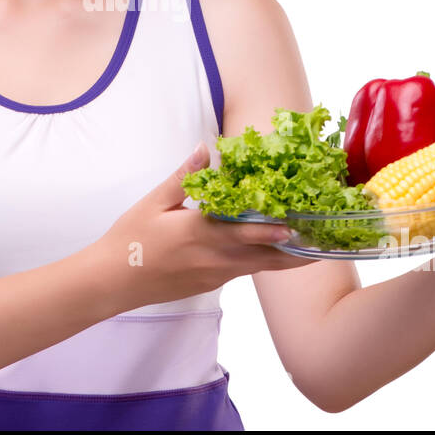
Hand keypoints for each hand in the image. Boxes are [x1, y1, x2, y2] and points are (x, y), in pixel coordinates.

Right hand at [93, 142, 311, 313]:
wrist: (111, 281)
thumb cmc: (130, 239)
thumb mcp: (154, 203)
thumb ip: (184, 177)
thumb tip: (205, 149)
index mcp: (201, 234)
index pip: (245, 233)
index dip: (274, 231)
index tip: (299, 226)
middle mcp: (214, 259)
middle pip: (263, 258)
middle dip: (295, 253)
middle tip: (324, 244)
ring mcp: (213, 276)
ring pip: (256, 268)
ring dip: (281, 260)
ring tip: (308, 251)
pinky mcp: (208, 285)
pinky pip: (241, 272)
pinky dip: (259, 263)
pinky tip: (267, 253)